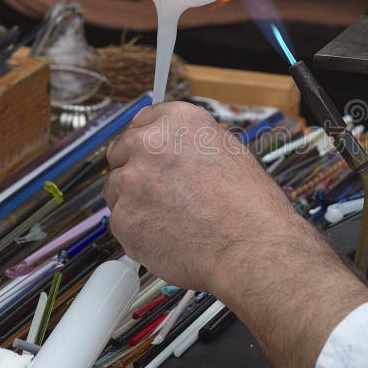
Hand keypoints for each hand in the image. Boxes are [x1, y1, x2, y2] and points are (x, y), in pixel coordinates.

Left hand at [104, 102, 301, 293]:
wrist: (250, 247)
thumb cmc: (249, 206)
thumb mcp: (229, 152)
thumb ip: (192, 144)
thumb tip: (175, 148)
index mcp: (179, 121)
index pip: (143, 120)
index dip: (148, 142)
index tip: (151, 155)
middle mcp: (150, 143)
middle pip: (121, 151)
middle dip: (136, 170)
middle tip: (160, 191)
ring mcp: (131, 180)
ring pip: (117, 188)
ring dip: (134, 200)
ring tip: (171, 217)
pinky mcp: (122, 217)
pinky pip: (120, 220)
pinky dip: (137, 229)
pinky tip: (167, 233)